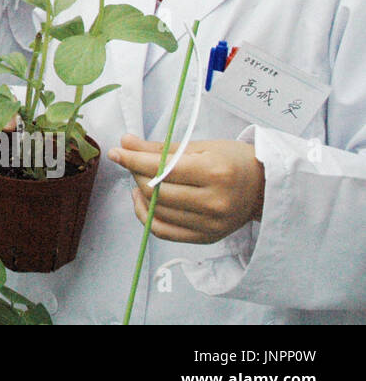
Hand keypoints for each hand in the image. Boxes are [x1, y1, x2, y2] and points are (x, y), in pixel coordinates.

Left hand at [109, 134, 265, 244]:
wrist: (264, 187)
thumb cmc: (233, 160)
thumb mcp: (200, 146)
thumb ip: (160, 147)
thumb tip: (125, 143)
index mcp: (214, 173)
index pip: (161, 169)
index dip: (133, 159)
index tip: (116, 151)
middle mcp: (213, 202)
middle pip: (156, 191)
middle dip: (136, 173)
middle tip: (133, 161)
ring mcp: (211, 224)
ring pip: (157, 211)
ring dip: (139, 193)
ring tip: (141, 178)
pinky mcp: (206, 238)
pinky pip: (164, 231)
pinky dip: (147, 216)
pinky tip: (144, 200)